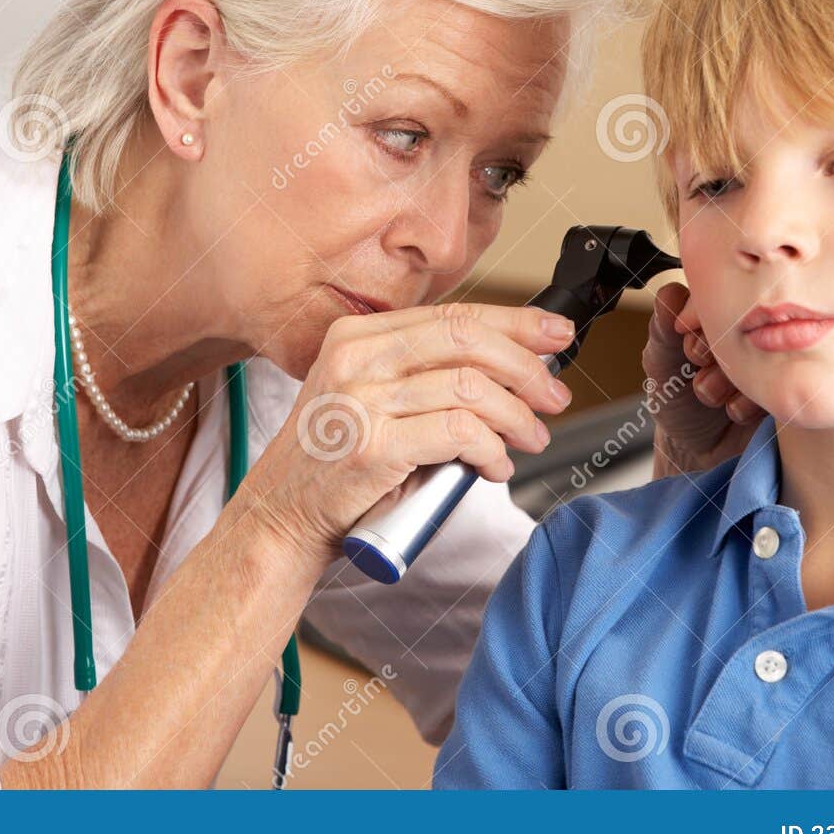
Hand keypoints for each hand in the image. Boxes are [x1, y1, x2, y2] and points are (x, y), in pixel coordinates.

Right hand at [236, 302, 574, 566]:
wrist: (279, 518)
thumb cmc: (335, 464)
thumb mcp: (369, 398)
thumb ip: (422, 375)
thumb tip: (511, 366)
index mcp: (356, 335)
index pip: (453, 315)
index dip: (515, 323)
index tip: (554, 335)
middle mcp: (355, 357)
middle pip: (467, 340)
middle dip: (525, 368)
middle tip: (554, 396)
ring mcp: (360, 400)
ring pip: (470, 388)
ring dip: (516, 416)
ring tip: (531, 439)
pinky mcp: (371, 446)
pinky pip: (457, 434)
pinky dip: (491, 450)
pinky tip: (495, 466)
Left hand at [642, 282, 763, 477]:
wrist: (700, 451)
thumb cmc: (678, 401)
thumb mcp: (661, 365)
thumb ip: (663, 329)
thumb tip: (670, 295)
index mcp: (721, 313)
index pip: (722, 291)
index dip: (703, 312)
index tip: (685, 335)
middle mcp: (753, 330)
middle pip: (748, 318)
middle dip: (716, 344)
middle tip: (696, 361)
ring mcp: (776, 357)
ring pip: (765, 350)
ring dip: (731, 376)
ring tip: (707, 393)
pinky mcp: (791, 386)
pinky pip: (781, 383)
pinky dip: (751, 399)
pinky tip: (733, 409)